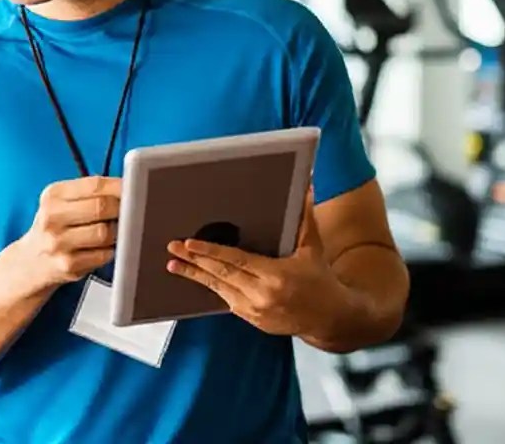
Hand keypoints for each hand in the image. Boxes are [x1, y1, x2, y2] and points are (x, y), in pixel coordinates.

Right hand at [18, 176, 120, 289]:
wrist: (30, 260)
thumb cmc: (55, 226)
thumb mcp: (62, 202)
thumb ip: (91, 192)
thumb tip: (128, 188)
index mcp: (53, 195)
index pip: (95, 185)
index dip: (120, 187)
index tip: (133, 189)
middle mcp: (52, 217)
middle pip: (102, 207)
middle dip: (120, 209)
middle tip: (124, 212)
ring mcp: (58, 243)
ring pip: (105, 232)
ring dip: (115, 232)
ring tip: (110, 232)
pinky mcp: (68, 265)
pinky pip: (104, 255)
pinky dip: (108, 251)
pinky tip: (100, 249)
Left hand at [165, 188, 342, 337]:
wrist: (332, 319)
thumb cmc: (321, 278)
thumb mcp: (313, 247)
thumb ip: (304, 216)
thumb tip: (308, 183)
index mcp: (276, 275)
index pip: (236, 260)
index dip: (210, 251)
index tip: (189, 243)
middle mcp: (263, 295)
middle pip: (221, 274)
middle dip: (194, 260)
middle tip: (172, 248)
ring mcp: (256, 311)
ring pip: (219, 290)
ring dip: (195, 276)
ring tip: (172, 265)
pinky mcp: (252, 320)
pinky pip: (226, 301)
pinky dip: (212, 287)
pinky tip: (196, 276)